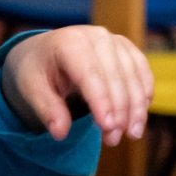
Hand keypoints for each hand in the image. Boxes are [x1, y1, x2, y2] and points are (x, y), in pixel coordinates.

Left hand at [3, 26, 152, 146]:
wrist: (45, 48)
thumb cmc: (37, 69)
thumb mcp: (30, 88)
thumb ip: (47, 109)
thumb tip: (60, 134)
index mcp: (69, 43)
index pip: (91, 74)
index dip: (102, 101)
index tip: (108, 126)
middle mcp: (97, 37)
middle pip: (116, 76)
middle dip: (119, 110)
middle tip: (114, 139)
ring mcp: (115, 40)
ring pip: (134, 75)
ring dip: (136, 107)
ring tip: (132, 134)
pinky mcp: (127, 48)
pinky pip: (142, 71)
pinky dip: (144, 94)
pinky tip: (140, 115)